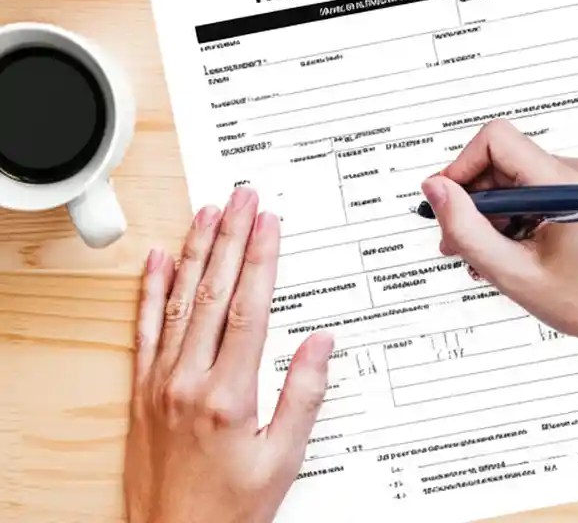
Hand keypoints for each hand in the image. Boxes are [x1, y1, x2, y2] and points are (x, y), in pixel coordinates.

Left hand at [125, 188, 333, 522]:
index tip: (269, 224)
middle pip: (213, 293)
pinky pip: (145, 329)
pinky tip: (157, 260)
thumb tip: (322, 343)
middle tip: (242, 198)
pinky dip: (150, 291)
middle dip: (230, 239)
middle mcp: (189, 381)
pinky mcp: (143, 392)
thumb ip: (304, 395)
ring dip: (194, 253)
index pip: (249, 309)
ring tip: (208, 213)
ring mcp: (161, 383)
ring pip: (179, 302)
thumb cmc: (231, 508)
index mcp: (230, 395)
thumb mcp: (283, 459)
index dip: (260, 259)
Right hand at [423, 120, 577, 350]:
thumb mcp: (514, 272)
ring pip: (518, 182)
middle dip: (473, 203)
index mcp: (565, 182)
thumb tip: (436, 189)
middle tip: (458, 244)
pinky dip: (516, 221)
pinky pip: (537, 194)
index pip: (495, 140)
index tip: (447, 204)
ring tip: (487, 258)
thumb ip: (467, 229)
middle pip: (503, 163)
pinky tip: (512, 255)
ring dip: (493, 217)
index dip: (462, 168)